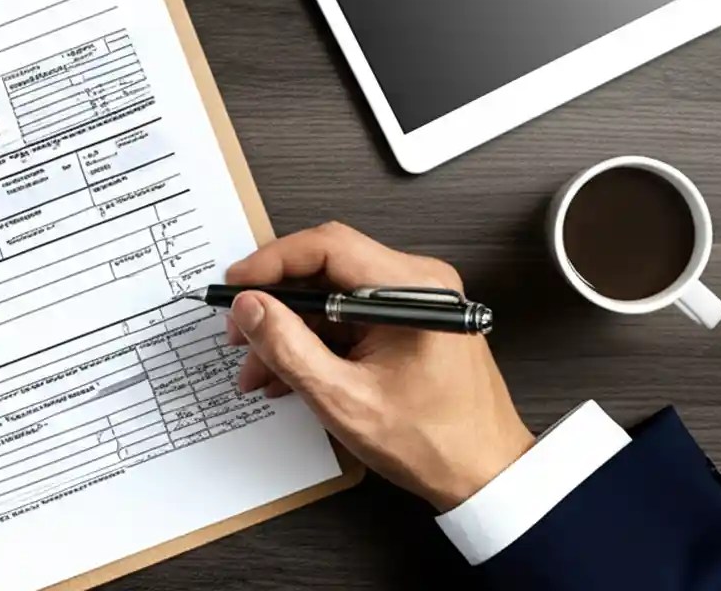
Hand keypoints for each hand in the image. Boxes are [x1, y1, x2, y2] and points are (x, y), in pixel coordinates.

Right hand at [226, 222, 534, 511]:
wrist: (484, 475)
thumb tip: (251, 307)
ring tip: (260, 367)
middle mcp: (419, 284)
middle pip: (326, 269)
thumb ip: (289, 347)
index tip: (237, 284)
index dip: (272, 261)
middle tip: (241, 331)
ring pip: (331, 296)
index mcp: (413, 290)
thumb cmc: (437, 443)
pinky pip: (349, 316)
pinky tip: (289, 371)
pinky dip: (316, 340)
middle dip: (276, 303)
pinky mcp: (408, 321)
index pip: (328, 246)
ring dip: (291, 330)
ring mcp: (415, 301)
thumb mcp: (344, 398)